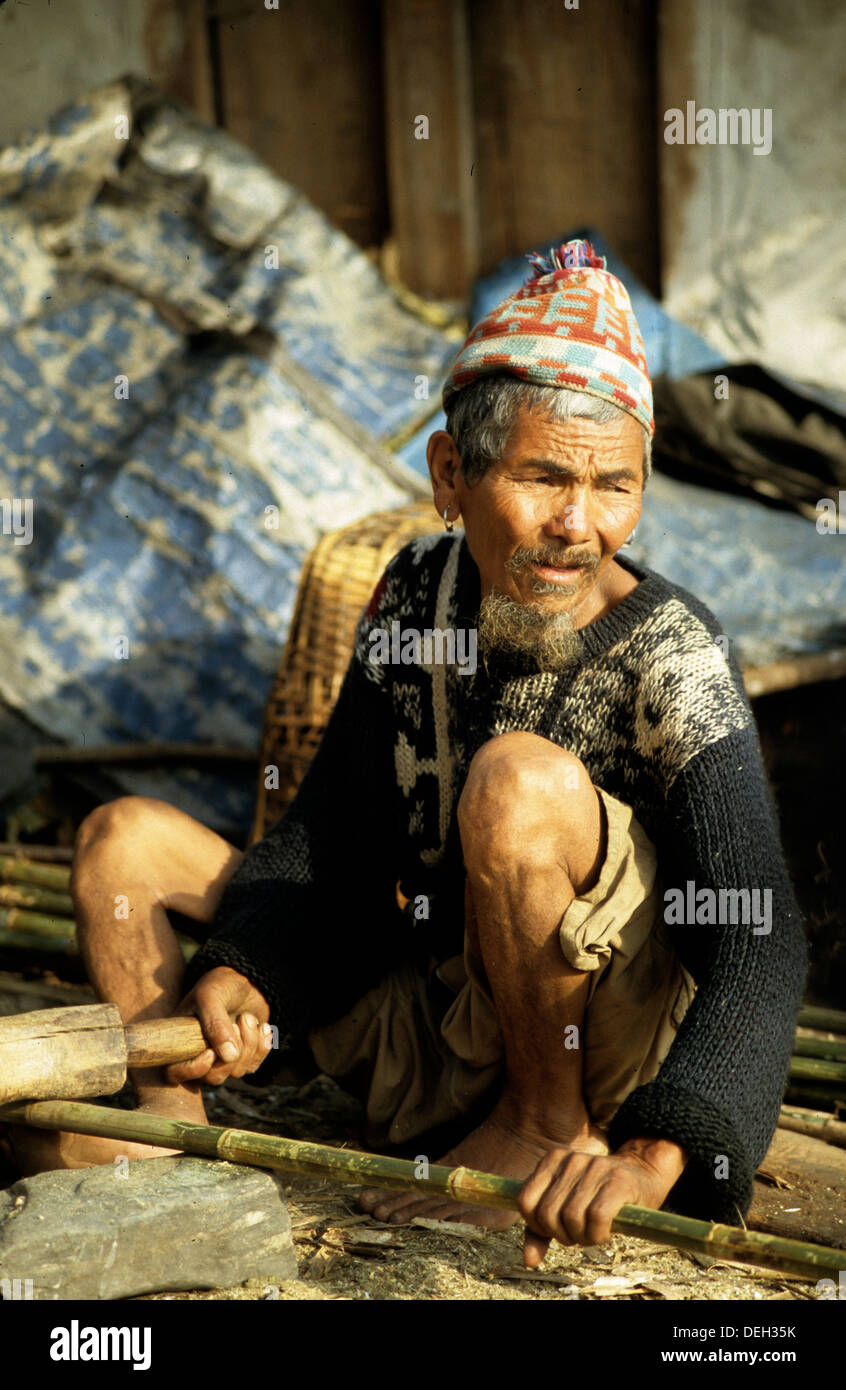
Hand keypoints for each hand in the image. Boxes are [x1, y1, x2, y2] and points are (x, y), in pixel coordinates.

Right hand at [166, 966, 273, 1085]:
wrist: (247, 979)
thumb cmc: (220, 984)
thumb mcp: (210, 996)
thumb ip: (215, 1024)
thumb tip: (229, 1056)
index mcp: (179, 1041)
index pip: (174, 1073)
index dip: (192, 1070)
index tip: (210, 1053)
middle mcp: (198, 1055)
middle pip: (213, 1077)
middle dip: (231, 1052)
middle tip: (238, 1021)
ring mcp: (221, 1059)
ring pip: (236, 1072)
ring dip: (249, 1044)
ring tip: (247, 1017)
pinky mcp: (242, 1058)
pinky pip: (253, 1066)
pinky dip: (262, 1047)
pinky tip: (263, 1026)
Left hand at [517, 1137, 686, 1267]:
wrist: (641, 1176)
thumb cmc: (597, 1197)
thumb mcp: (564, 1207)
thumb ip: (541, 1231)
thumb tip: (529, 1260)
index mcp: (552, 1160)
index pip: (525, 1201)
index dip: (537, 1225)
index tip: (555, 1229)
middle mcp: (570, 1159)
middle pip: (548, 1214)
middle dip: (562, 1235)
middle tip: (579, 1234)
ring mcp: (594, 1166)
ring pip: (571, 1217)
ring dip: (583, 1237)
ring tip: (593, 1232)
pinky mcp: (618, 1180)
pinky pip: (597, 1217)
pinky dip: (598, 1234)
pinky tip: (605, 1232)